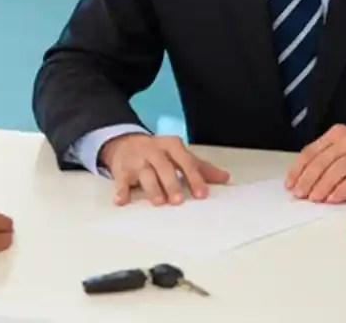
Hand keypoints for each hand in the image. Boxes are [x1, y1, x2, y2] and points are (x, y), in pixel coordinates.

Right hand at [100, 133, 229, 205]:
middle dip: (171, 183)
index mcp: (171, 146)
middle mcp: (153, 150)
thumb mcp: (179, 155)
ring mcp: (136, 160)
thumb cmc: (159, 153)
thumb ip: (200, 167)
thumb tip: (224, 177)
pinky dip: (120, 190)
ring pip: (144, 173)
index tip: (201, 194)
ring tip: (159, 202)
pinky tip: (121, 201)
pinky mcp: (121, 169)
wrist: (126, 142)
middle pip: (164, 166)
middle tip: (178, 201)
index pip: (185, 161)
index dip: (194, 177)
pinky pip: (120, 180)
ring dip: (151, 188)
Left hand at [286, 125, 345, 202]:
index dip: (298, 170)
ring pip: (332, 172)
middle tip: (299, 195)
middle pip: (319, 163)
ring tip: (313, 200)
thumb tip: (306, 178)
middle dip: (306, 181)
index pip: (310, 152)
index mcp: (338, 134)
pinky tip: (331, 200)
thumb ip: (331, 157)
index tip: (290, 184)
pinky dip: (339, 192)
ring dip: (320, 188)